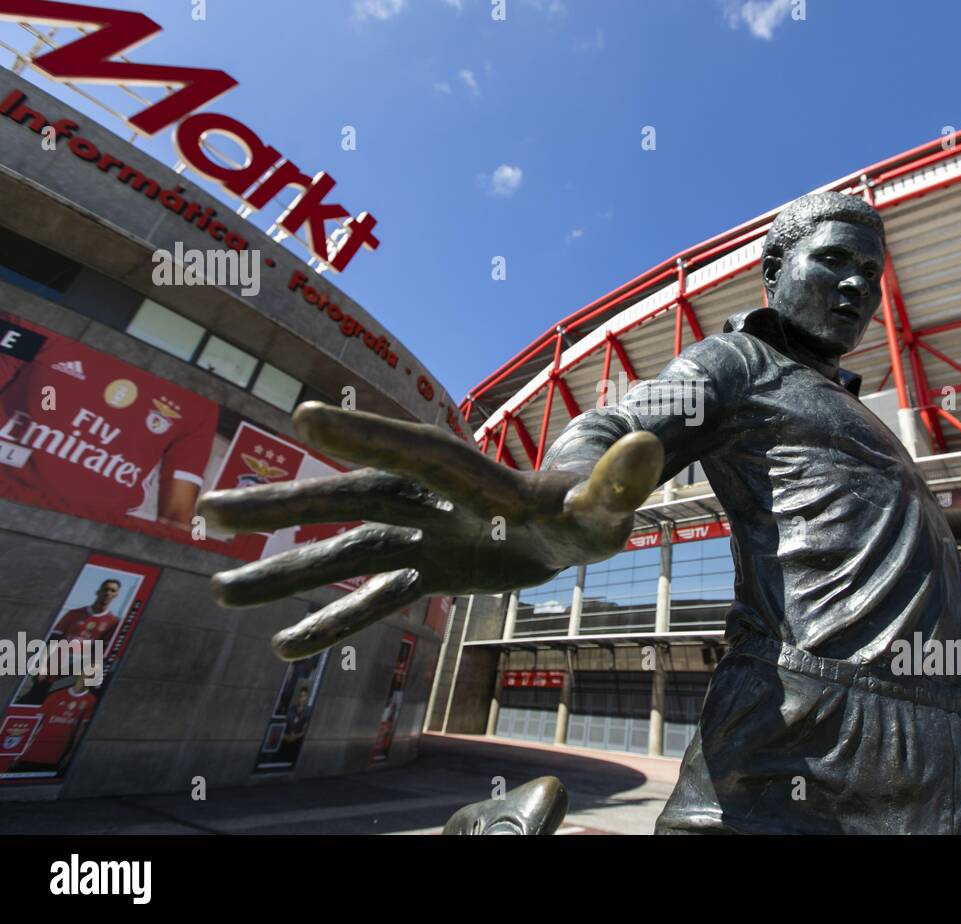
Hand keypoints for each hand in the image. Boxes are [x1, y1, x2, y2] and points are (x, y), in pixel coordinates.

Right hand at [197, 402, 662, 660]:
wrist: (577, 519)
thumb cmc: (597, 505)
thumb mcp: (615, 502)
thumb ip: (624, 482)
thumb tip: (652, 450)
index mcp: (472, 475)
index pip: (415, 450)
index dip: (366, 433)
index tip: (304, 415)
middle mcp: (432, 498)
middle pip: (347, 497)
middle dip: (282, 504)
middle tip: (208, 510)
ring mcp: (422, 534)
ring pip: (343, 550)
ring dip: (285, 570)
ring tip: (219, 587)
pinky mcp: (426, 569)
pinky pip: (371, 597)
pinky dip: (333, 620)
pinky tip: (284, 645)